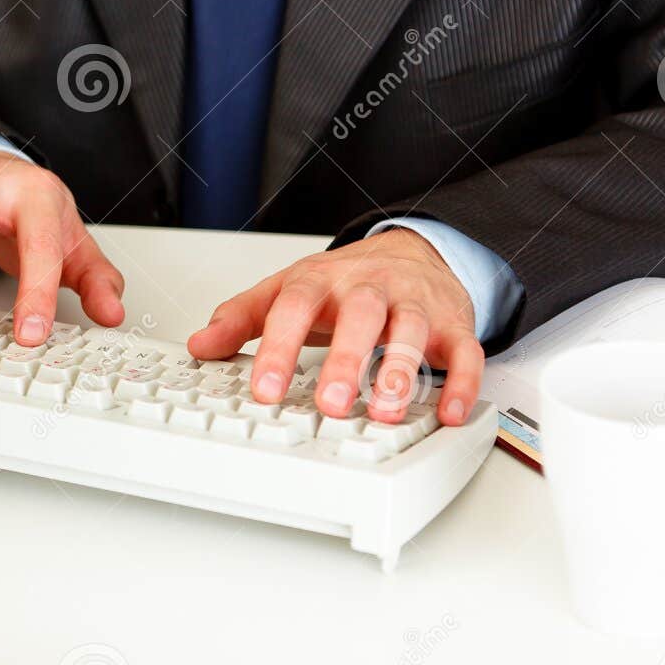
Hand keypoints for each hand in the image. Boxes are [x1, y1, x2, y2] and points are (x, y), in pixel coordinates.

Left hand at [187, 228, 482, 425]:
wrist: (411, 252)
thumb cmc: (343, 282)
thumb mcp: (286, 291)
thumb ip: (242, 318)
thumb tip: (200, 345)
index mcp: (321, 280)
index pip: (295, 307)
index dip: (278, 348)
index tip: (264, 390)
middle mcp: (369, 288)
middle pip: (360, 315)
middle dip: (346, 360)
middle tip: (330, 404)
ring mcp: (413, 304)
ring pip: (412, 330)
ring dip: (402, 371)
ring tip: (386, 410)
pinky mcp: (453, 324)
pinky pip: (464, 350)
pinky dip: (461, 381)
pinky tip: (450, 412)